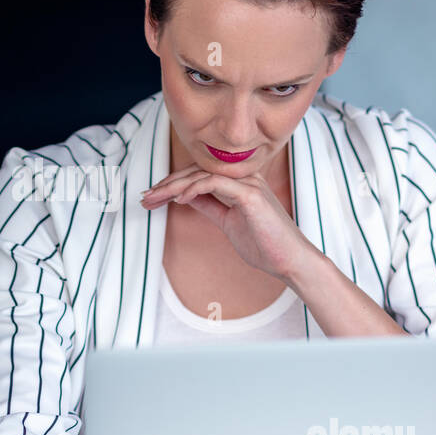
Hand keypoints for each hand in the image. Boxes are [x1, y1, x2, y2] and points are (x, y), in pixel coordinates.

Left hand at [140, 164, 314, 283]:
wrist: (290, 262)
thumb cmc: (265, 245)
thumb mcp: (227, 222)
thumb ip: (209, 206)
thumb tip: (185, 197)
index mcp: (240, 183)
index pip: (200, 175)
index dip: (173, 184)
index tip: (152, 197)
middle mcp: (245, 178)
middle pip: (197, 172)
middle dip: (167, 184)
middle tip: (145, 197)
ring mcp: (249, 184)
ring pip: (202, 175)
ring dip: (174, 186)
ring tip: (155, 198)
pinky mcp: (251, 195)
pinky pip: (215, 183)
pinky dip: (194, 189)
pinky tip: (179, 199)